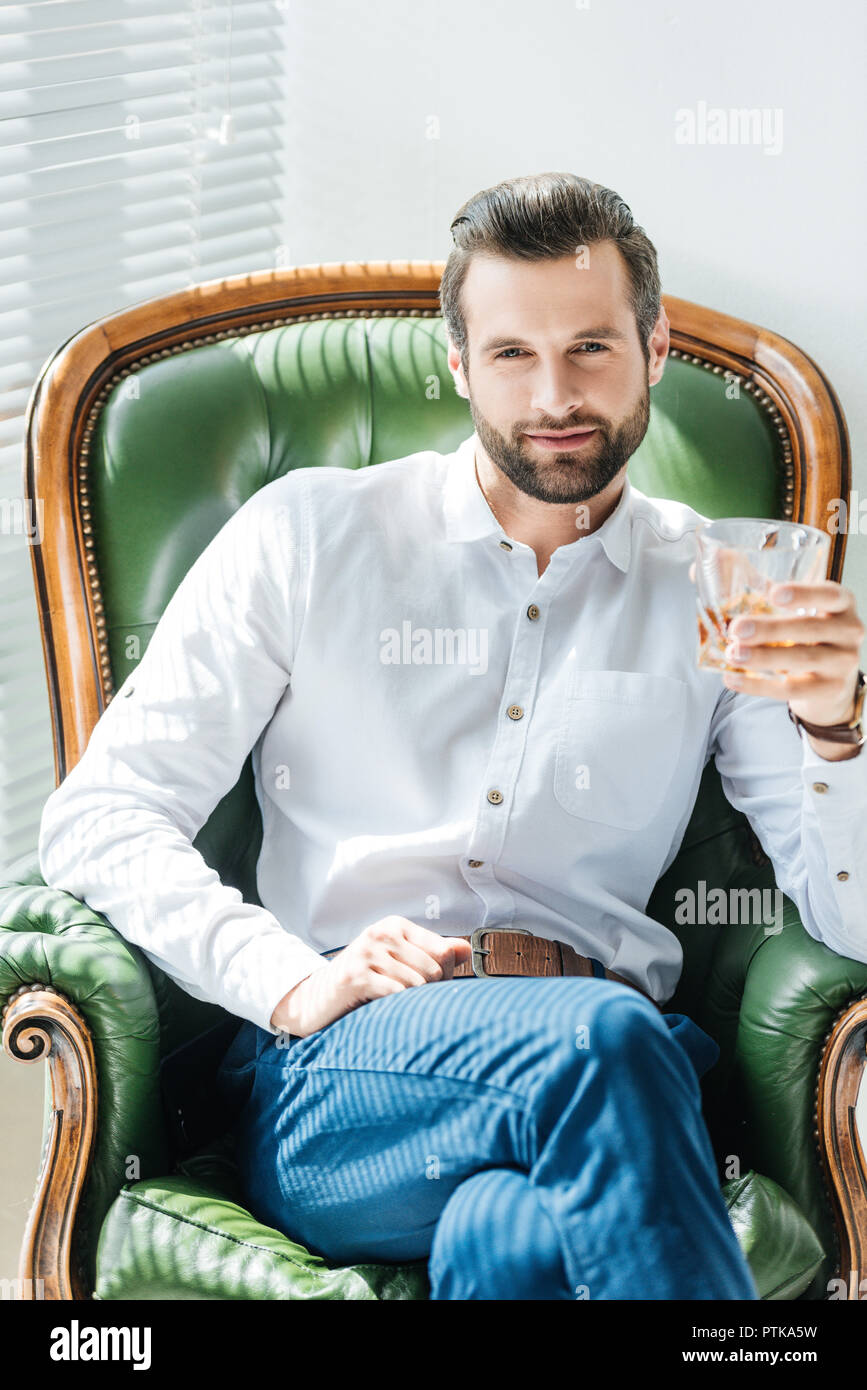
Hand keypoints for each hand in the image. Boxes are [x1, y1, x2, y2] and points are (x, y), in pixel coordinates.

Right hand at [269, 917, 472, 1037]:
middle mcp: (381, 932)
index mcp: (395, 925)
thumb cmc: (364, 980)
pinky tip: (386, 1010)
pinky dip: (398, 1007)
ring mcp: (366, 952)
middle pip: (433, 970)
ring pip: (417, 984)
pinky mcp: (355, 976)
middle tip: (411, 1002)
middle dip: (430, 992)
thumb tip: (467, 950)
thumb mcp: (399, 961)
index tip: (431, 988)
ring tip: (397, 1006)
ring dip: (412, 1002)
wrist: (316, 998)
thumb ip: (435, 954)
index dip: (445, 976)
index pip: (443, 951)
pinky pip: (396, 994)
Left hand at [689, 563, 864, 731]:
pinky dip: (758, 685)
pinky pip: (791, 690)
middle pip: (810, 628)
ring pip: (801, 660)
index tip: (773, 593)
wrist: (828, 680)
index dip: (804, 593)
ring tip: (731, 654)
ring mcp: (842, 663)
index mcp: (840, 603)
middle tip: (735, 628)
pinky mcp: (828, 690)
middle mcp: (849, 631)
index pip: (830, 594)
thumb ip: (754, 582)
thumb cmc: (803, 632)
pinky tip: (731, 678)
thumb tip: (704, 564)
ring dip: (763, 657)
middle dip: (770, 629)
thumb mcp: (789, 606)